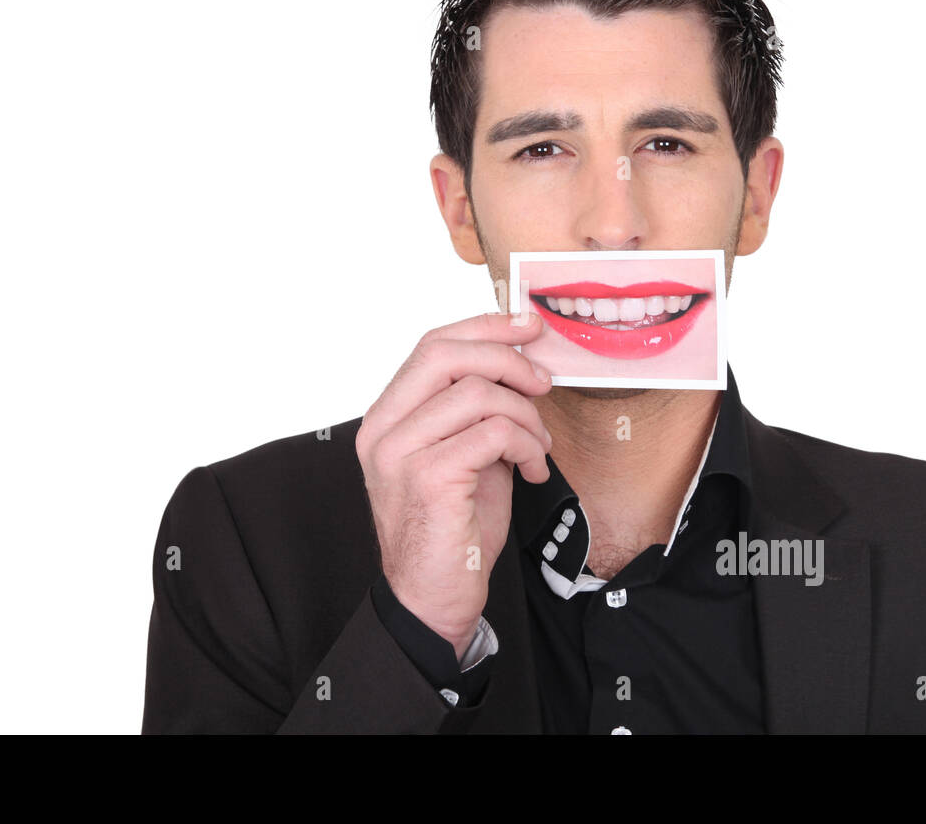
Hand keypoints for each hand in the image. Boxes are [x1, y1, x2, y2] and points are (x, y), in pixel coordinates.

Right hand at [356, 311, 553, 659]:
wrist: (434, 598)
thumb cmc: (454, 527)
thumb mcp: (466, 454)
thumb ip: (479, 410)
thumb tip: (524, 364)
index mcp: (386, 416)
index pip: (432, 346)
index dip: (485, 327)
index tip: (528, 326)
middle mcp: (382, 429)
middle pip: (447, 354)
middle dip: (507, 359)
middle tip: (543, 383)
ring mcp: (400, 453)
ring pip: (478, 394)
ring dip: (527, 417)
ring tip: (539, 448)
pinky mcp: (427, 478)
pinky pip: (493, 433)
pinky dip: (527, 446)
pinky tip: (533, 470)